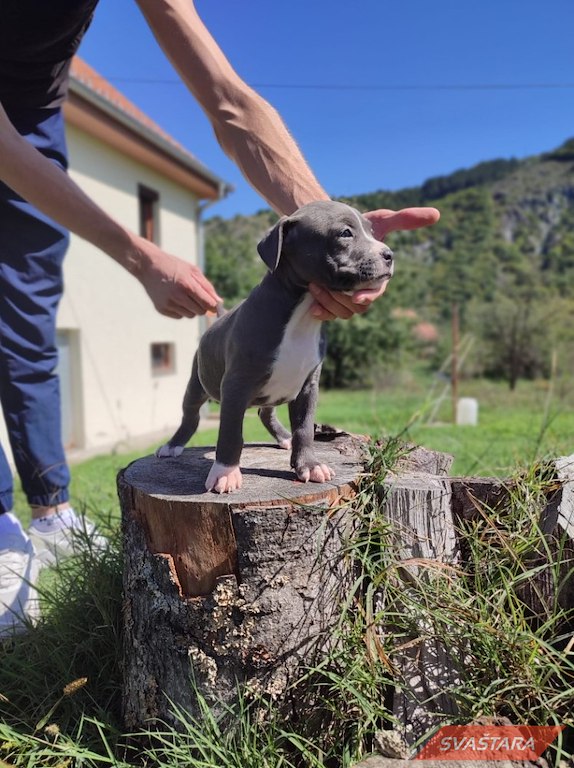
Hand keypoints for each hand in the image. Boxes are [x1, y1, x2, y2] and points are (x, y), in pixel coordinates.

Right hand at [134, 236, 221, 318]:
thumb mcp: (192, 271)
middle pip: (200, 312)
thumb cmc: (174, 266)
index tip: (214, 304)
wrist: (148, 266)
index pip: (207, 304)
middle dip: (202, 306)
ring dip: (191, 308)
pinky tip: (174, 298)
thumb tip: (219, 303)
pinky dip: (180, 310)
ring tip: (184, 295)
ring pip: (190, 315)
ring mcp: (168, 304)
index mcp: (187, 285)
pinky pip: (179, 316)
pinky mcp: (161, 309)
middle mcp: (177, 296)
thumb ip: (207, 287)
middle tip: (195, 295)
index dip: (213, 305)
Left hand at [309, 206, 439, 320]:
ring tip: (314, 286)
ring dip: (329, 302)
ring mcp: (347, 297)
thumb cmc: (360, 228)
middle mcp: (364, 290)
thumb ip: (405, 219)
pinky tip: (313, 306)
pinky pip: (329, 315)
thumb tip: (437, 214)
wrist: (331, 232)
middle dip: (341, 298)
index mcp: (377, 277)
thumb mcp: (381, 221)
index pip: (376, 293)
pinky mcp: (332, 301)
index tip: (356, 296)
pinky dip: (321, 311)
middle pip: (357, 306)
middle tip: (323, 284)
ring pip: (343, 312)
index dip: (368, 296)